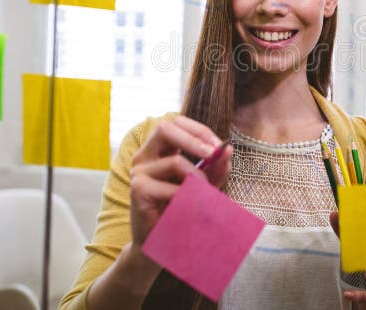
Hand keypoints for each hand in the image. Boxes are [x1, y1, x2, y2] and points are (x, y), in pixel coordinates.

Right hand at [129, 116, 231, 247]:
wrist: (162, 243)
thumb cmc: (182, 209)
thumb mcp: (204, 184)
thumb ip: (215, 167)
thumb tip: (227, 148)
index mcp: (158, 150)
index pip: (175, 123)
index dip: (198, 129)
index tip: (218, 145)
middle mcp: (144, 156)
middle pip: (164, 128)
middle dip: (194, 138)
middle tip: (213, 153)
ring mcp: (138, 172)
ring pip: (175, 162)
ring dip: (197, 179)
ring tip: (204, 195)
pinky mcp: (137, 190)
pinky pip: (171, 187)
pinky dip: (187, 197)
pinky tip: (188, 208)